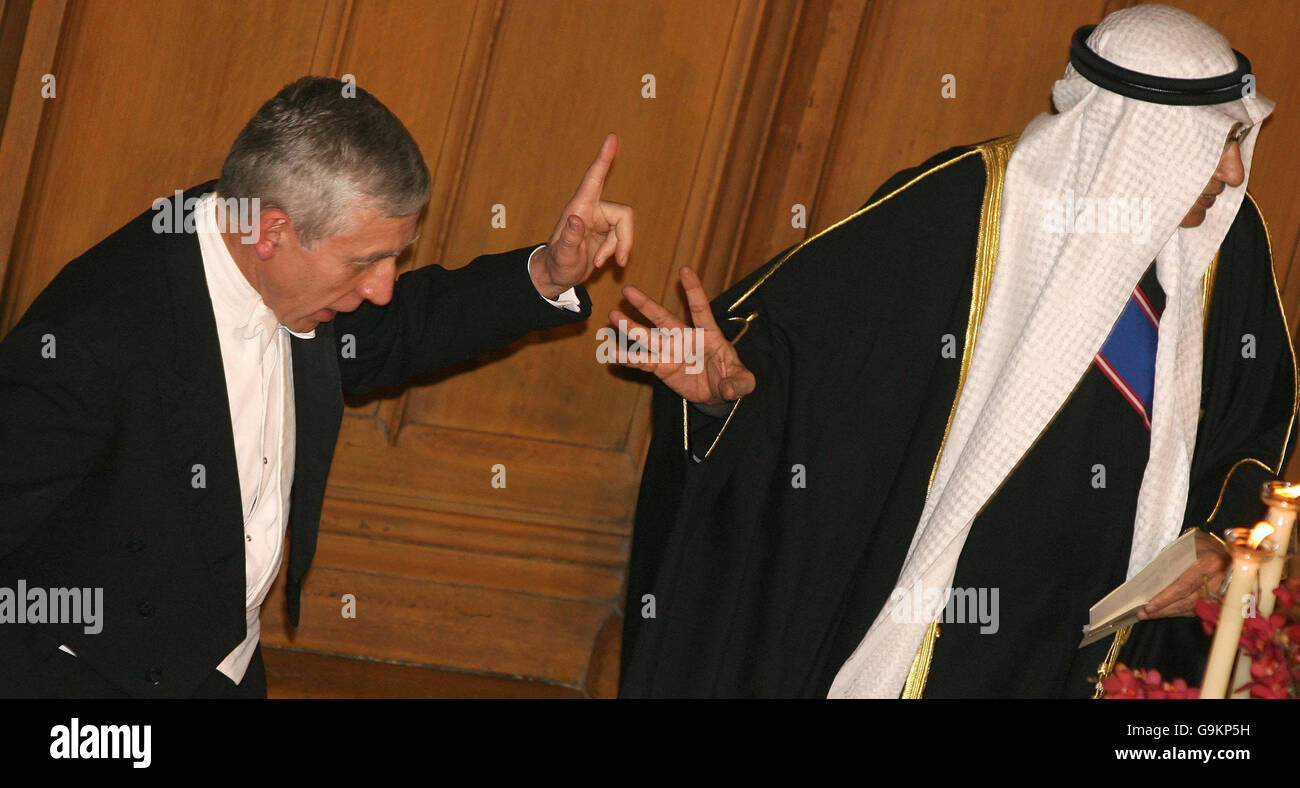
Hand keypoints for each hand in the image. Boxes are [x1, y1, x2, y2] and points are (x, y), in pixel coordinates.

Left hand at [530, 133, 634, 298]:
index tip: (611, 138)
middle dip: (623, 240)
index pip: (594, 179)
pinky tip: (605, 263)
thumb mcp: (562, 256)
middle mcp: (592, 211)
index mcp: (580, 208)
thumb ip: (569, 239)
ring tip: (600, 263)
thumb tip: (576, 219)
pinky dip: (618, 252)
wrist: (557, 276)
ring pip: (626, 229)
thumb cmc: (557, 264)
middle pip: (624, 215)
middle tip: (617, 260)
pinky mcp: (607, 234)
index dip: (604, 159)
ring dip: (618, 248)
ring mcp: (601, 222)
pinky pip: (624, 238)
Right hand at [610, 266, 755, 407]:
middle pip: (664, 318)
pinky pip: (643, 362)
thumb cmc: (732, 379)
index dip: (693, 290)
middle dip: (646, 305)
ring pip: (648, 337)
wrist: (716, 394)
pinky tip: (613, 353)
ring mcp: (671, 351)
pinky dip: (629, 358)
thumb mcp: (743, 381)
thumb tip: (730, 390)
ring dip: (630, 327)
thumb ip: (739, 383)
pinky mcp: (662, 367)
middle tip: (628, 290)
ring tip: (613, 315)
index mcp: (708, 335)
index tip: (685, 270)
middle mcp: (685, 338)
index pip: (700, 309)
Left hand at [1139, 530, 1229, 618]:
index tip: (1149, 606)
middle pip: (1187, 601)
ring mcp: (1223, 591)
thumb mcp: (1186, 545)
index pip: (1183, 585)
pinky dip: (1181, 611)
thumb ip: (1171, 560)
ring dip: (1170, 612)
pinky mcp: (1222, 599)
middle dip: (1163, 609)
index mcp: (1209, 562)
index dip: (1165, 598)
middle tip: (1144, 613)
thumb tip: (1150, 580)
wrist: (1229, 547)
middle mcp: (1219, 579)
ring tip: (1151, 614)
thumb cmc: (1201, 545)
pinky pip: (1198, 609)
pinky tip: (1168, 611)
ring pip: (1192, 608)